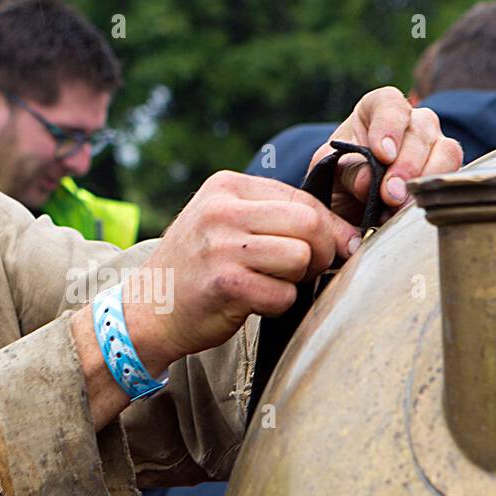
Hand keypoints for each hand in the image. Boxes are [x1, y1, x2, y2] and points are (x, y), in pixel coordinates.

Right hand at [123, 170, 343, 368]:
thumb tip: (349, 236)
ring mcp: (221, 247)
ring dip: (297, 279)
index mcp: (225, 186)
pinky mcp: (226, 285)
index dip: (327, 227)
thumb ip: (275, 218)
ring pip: (300, 257)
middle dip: (320, 251)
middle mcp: (222, 211)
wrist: (146, 309)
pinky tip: (254, 302)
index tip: (334, 248)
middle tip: (306, 270)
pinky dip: (278, 304)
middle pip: (308, 223)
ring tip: (271, 284)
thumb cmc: (196, 268)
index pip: (301, 198)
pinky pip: (284, 294)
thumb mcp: (224, 224)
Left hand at [306, 86, 462, 258]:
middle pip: (421, 130)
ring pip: (446, 151)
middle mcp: (413, 121)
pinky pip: (454, 177)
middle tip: (391, 195)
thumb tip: (369, 182)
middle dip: (406, 166)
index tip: (382, 154)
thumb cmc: (340, 177)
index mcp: (378, 109)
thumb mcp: (333, 173)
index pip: (389, 104)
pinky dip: (436, 196)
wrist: (351, 203)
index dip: (388, 127)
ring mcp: (435, 144)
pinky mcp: (447, 170)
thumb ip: (348, 173)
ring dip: (425, 181)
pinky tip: (413, 213)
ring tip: (401, 207)